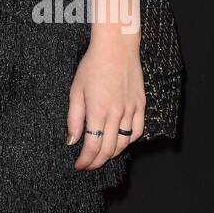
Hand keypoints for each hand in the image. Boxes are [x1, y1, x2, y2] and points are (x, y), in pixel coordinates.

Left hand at [66, 42, 144, 169]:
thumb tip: (72, 140)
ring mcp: (131, 109)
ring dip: (112, 154)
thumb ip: (74, 118)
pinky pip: (138, 131)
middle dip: (97, 161)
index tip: (79, 165)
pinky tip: (120, 142)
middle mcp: (117, 113)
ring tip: (102, 156)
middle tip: (88, 165)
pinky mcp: (141, 104)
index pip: (93, 145)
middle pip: (109, 149)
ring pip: (124, 143)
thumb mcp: (76, 90)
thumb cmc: (92, 65)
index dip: (85, 160)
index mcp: (98, 110)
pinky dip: (129, 141)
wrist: (116, 47)